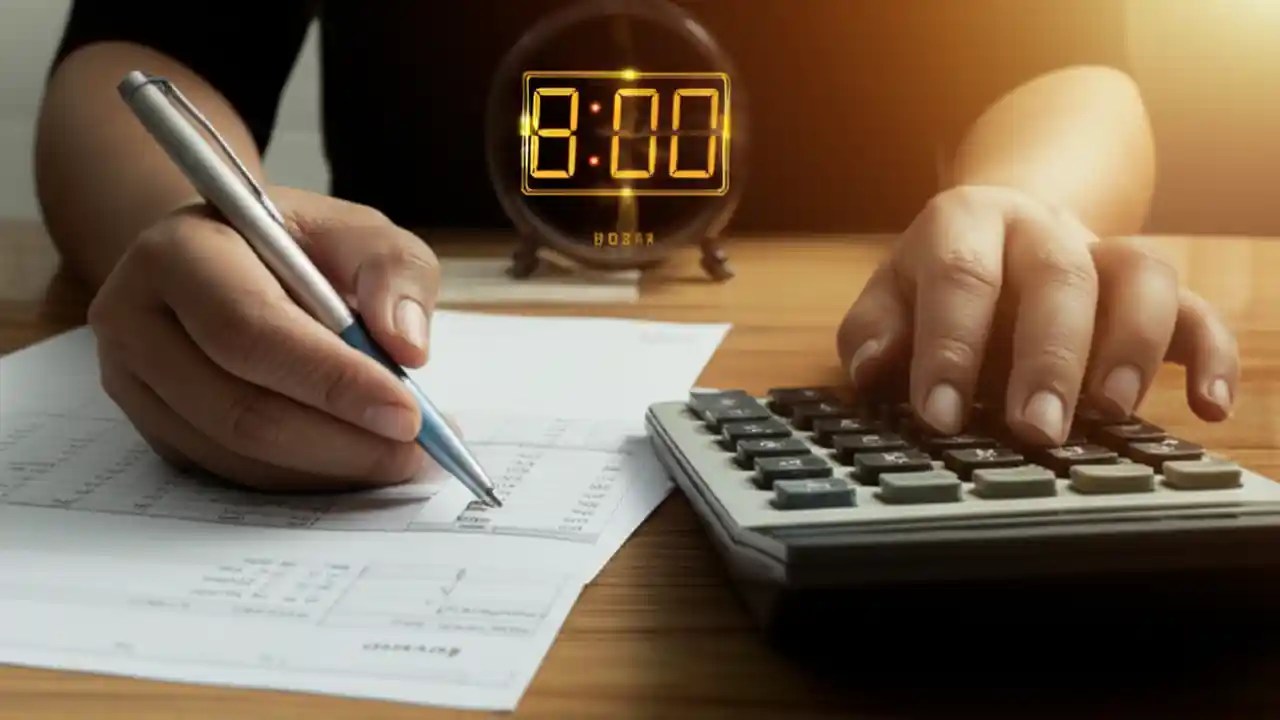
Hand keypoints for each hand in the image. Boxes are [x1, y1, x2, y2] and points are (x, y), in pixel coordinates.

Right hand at [88, 187, 441, 490]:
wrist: (228, 262)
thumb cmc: (297, 245)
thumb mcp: (356, 231)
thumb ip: (393, 271)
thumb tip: (407, 348)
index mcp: (179, 253)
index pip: (251, 329)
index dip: (332, 380)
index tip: (407, 415)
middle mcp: (137, 320)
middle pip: (239, 408)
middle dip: (342, 440)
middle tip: (415, 452)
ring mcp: (136, 383)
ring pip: (237, 453)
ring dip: (330, 468)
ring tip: (399, 457)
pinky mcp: (155, 429)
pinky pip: (233, 473)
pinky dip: (305, 477)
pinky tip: (358, 461)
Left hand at [836, 185, 1237, 444]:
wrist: (1001, 225)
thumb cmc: (937, 278)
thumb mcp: (891, 295)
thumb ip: (875, 330)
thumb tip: (872, 368)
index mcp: (966, 222)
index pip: (961, 278)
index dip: (951, 348)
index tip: (941, 417)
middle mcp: (1041, 228)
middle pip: (1058, 277)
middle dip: (1048, 357)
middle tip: (1034, 428)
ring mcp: (1102, 253)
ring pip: (1141, 277)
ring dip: (1132, 346)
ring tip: (1111, 412)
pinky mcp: (1152, 289)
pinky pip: (1196, 311)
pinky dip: (1211, 355)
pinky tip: (1209, 407)